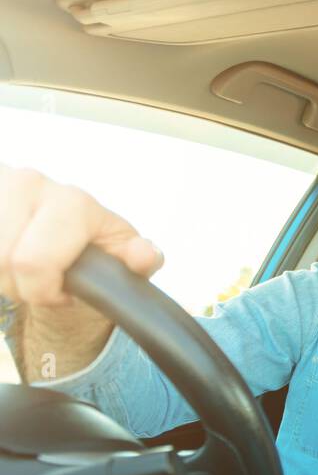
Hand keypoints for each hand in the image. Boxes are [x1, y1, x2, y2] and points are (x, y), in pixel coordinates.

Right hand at [0, 165, 162, 308]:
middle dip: (20, 284)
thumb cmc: (94, 249)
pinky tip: (8, 260)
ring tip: (24, 269)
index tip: (62, 292)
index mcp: (73, 202)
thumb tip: (145, 254)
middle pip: (4, 260)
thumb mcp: (123, 260)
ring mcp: (3, 182)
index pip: (33, 262)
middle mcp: (32, 183)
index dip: (43, 290)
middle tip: (40, 282)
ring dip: (1, 274)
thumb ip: (138, 261)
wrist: (65, 236)